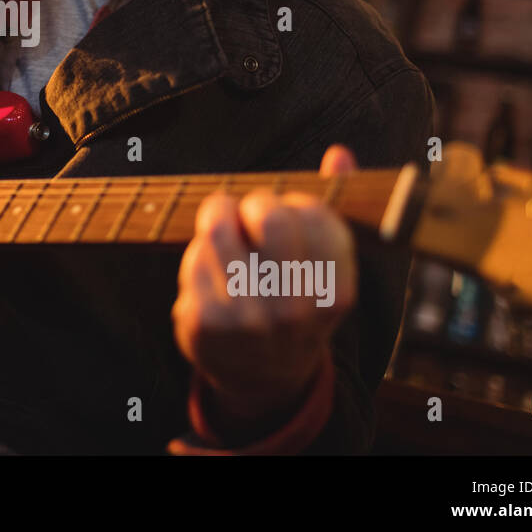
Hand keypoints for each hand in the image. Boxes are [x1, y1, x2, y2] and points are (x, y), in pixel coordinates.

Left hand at [171, 145, 358, 437]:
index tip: (283, 218)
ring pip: (221, 231)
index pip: (316, 213)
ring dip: (218, 228)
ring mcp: (250, 320)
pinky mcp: (206, 324)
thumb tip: (339, 153)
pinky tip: (208, 273)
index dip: (292, 204)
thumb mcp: (322, 268)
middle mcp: (297, 308)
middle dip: (251, 204)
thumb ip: (330, 207)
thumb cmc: (293, 302)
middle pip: (269, 215)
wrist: (263, 377)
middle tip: (244, 215)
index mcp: (336, 290)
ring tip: (224, 243)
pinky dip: (196, 256)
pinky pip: (193, 258)